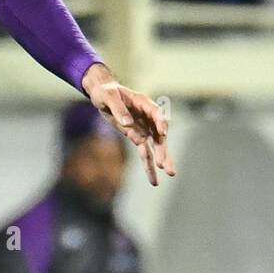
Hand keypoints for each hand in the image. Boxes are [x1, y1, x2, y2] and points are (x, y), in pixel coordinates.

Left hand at [82, 63, 175, 186]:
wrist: (102, 95)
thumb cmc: (106, 92)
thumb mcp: (108, 96)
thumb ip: (118, 108)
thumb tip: (127, 123)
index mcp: (143, 103)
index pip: (156, 112)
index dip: (160, 122)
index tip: (162, 132)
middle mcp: (148, 117)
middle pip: (159, 134)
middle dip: (163, 150)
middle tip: (166, 165)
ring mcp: (144, 128)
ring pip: (155, 146)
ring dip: (162, 159)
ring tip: (170, 173)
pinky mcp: (137, 136)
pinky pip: (145, 152)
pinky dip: (149, 165)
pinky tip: (154, 180)